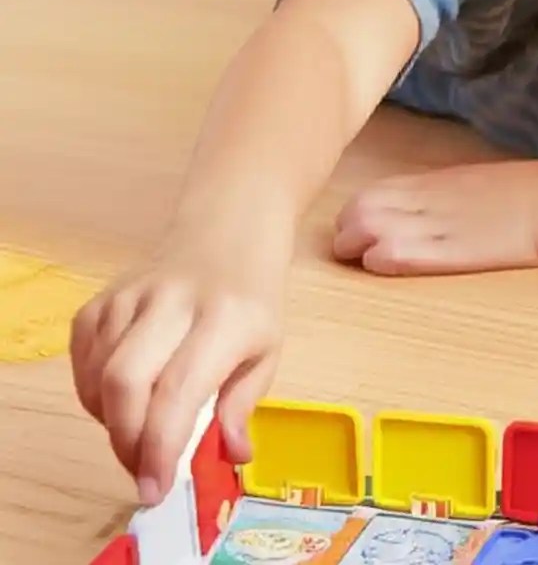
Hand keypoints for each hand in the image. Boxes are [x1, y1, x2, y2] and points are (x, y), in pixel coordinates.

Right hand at [70, 235, 286, 504]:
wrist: (227, 236)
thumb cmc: (250, 303)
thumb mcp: (267, 352)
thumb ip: (243, 405)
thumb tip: (231, 457)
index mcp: (225, 321)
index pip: (178, 391)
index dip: (159, 446)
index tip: (155, 489)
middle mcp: (173, 304)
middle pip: (124, 383)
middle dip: (127, 442)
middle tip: (143, 471)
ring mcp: (131, 297)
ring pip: (99, 374)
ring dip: (112, 421)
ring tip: (140, 435)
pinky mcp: (103, 297)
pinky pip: (83, 358)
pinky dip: (94, 394)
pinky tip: (121, 403)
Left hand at [333, 159, 537, 274]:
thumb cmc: (516, 197)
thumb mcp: (467, 184)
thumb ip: (434, 196)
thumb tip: (410, 210)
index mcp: (429, 184)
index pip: (369, 194)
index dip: (354, 215)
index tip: (357, 231)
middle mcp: (424, 202)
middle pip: (359, 210)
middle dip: (345, 233)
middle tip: (352, 250)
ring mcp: (434, 226)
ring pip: (367, 229)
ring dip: (355, 248)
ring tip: (366, 260)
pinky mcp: (447, 252)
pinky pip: (396, 253)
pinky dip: (379, 260)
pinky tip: (385, 265)